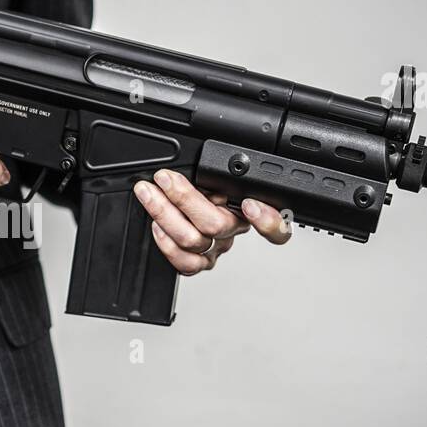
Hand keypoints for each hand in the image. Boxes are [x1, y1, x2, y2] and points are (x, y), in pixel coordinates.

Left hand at [133, 168, 289, 274]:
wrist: (174, 199)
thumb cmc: (197, 182)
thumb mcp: (209, 168)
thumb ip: (213, 170)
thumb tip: (202, 162)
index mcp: (248, 207)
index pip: (277, 225)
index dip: (267, 220)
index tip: (249, 204)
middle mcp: (234, 229)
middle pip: (217, 225)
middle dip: (184, 198)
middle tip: (164, 178)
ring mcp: (215, 248)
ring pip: (195, 242)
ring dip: (165, 213)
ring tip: (149, 193)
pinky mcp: (198, 262)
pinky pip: (185, 264)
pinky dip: (167, 244)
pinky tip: (156, 226)